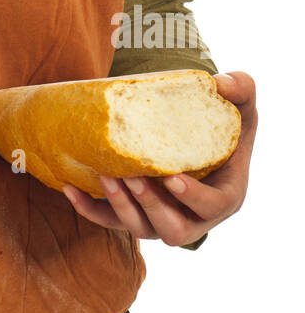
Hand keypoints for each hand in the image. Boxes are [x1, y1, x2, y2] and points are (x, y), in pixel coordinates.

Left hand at [61, 71, 255, 246]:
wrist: (197, 134)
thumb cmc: (225, 122)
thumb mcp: (241, 104)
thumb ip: (240, 87)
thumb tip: (219, 82)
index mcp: (225, 195)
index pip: (213, 207)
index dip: (194, 198)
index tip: (173, 178)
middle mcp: (195, 216)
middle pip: (174, 229)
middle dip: (151, 205)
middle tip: (132, 176)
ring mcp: (162, 219)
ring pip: (141, 229)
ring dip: (122, 206)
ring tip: (106, 175)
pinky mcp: (134, 213)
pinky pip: (109, 220)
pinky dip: (89, 209)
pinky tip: (70, 188)